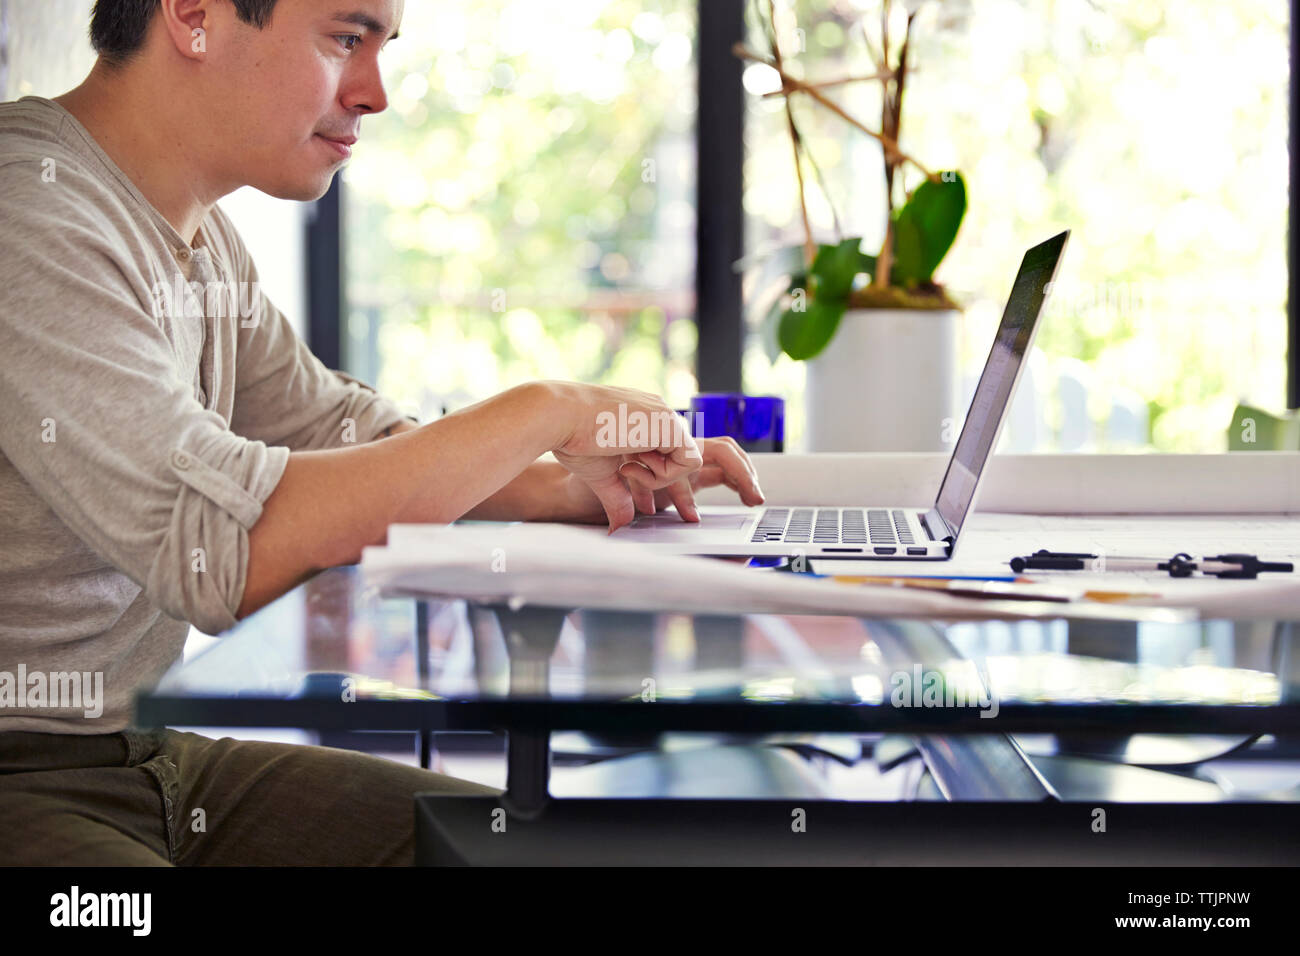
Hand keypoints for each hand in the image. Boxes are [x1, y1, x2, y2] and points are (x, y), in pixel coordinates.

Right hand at [544, 381, 705, 531]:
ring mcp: (664, 416)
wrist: (560, 417)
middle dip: (681, 490)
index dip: (659, 481)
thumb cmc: (572, 438)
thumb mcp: (602, 474)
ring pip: (687, 460)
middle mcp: (656, 414)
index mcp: (640, 419)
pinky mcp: (670, 424)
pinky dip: (665, 475)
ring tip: (626, 471)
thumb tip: (620, 524)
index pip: (664, 452)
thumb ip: (618, 496)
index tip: (649, 507)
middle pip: (682, 457)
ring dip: (658, 478)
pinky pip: (689, 461)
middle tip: (689, 517)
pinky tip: (633, 466)